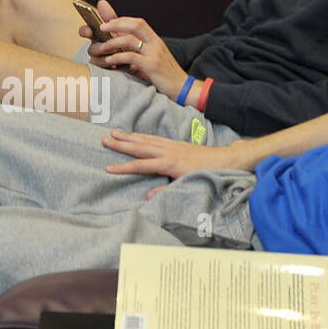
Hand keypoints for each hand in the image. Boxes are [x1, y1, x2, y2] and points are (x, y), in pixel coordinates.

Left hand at [83, 0, 188, 97]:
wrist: (182, 88)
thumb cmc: (164, 74)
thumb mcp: (152, 58)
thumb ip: (138, 50)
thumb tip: (121, 44)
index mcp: (155, 40)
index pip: (138, 22)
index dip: (121, 20)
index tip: (107, 21)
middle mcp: (156, 43)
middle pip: (135, 24)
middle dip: (116, 23)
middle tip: (101, 28)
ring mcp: (154, 53)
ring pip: (130, 40)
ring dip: (111, 42)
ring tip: (100, 48)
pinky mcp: (152, 66)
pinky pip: (131, 57)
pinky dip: (117, 57)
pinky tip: (109, 61)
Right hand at [102, 130, 248, 195]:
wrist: (223, 160)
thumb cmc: (205, 174)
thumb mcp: (186, 185)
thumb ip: (165, 190)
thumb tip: (148, 195)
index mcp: (168, 164)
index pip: (140, 165)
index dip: (123, 168)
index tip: (108, 168)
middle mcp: (167, 151)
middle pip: (139, 147)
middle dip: (121, 144)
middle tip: (104, 140)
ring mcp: (170, 145)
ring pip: (145, 139)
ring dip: (129, 136)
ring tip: (114, 133)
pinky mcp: (175, 142)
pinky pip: (154, 137)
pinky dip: (142, 135)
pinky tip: (136, 134)